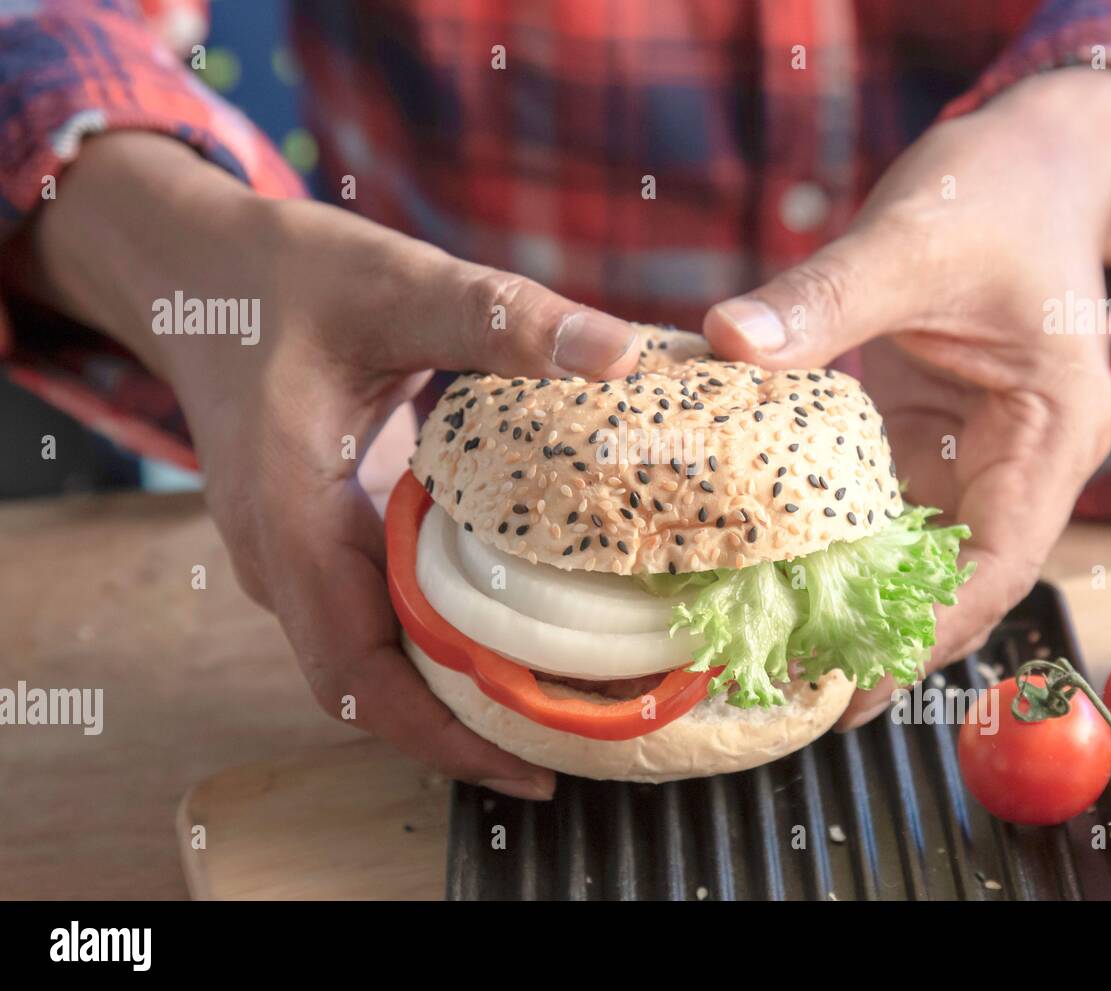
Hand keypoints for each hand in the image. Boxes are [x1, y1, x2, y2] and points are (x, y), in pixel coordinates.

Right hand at [26, 132, 641, 797]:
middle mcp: (287, 561)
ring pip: (381, 658)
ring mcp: (300, 557)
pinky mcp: (324, 539)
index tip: (530, 768)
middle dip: (471, 726)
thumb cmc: (281, 277)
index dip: (441, 737)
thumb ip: (497, 318)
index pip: (358, 675)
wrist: (196, 271)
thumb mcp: (391, 283)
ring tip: (570, 697)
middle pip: (378, 688)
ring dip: (462, 688)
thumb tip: (620, 357)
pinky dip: (448, 636)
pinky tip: (521, 623)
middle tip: (587, 734)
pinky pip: (384, 614)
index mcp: (290, 521)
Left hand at [703, 68, 1110, 728]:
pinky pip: (883, 507)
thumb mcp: (913, 239)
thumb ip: (827, 294)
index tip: (856, 680)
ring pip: (918, 554)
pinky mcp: (924, 435)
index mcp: (1050, 432)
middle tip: (802, 691)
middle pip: (959, 578)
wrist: (1028, 160)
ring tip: (781, 655)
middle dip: (889, 638)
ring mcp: (970, 453)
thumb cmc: (996, 193)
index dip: (931, 628)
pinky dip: (836, 546)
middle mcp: (1018, 460)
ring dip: (857, 604)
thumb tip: (727, 342)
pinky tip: (776, 574)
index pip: (999, 561)